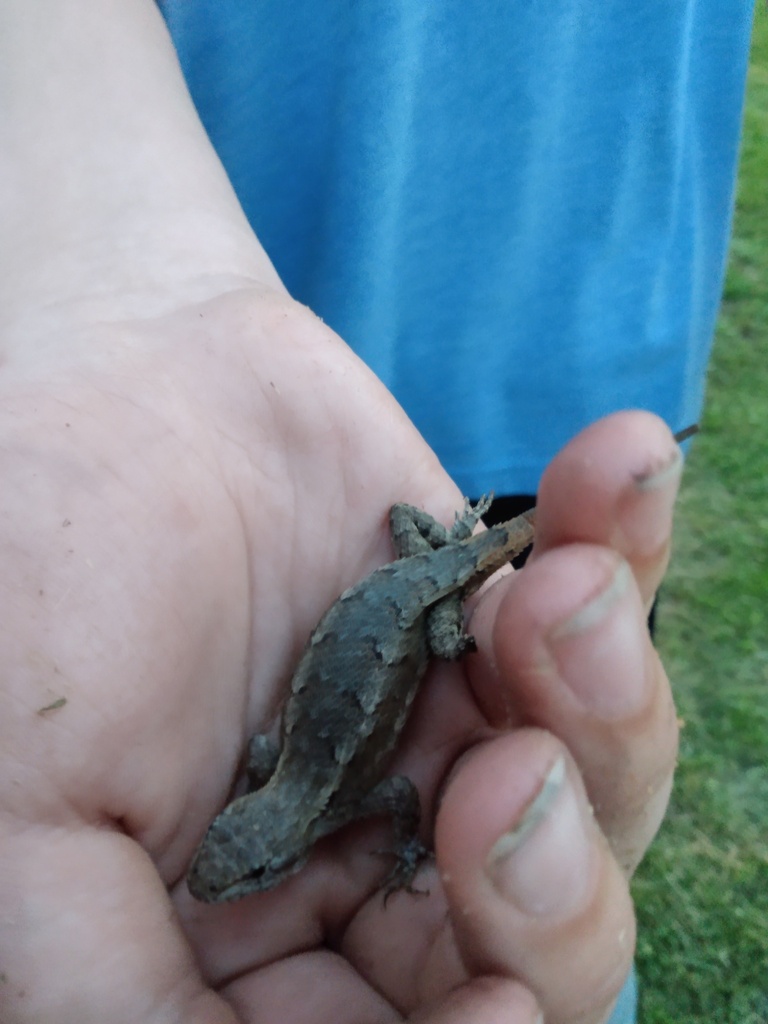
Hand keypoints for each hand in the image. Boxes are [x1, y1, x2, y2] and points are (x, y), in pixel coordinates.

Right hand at [0, 278, 679, 1023]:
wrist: (90, 385)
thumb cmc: (23, 590)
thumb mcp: (27, 826)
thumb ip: (118, 993)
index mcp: (251, 925)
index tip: (501, 1005)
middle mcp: (360, 835)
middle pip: (528, 933)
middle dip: (550, 884)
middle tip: (504, 772)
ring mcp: (435, 713)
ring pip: (592, 780)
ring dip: (603, 703)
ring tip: (551, 595)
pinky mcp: (482, 598)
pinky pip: (593, 602)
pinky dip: (622, 546)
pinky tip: (620, 467)